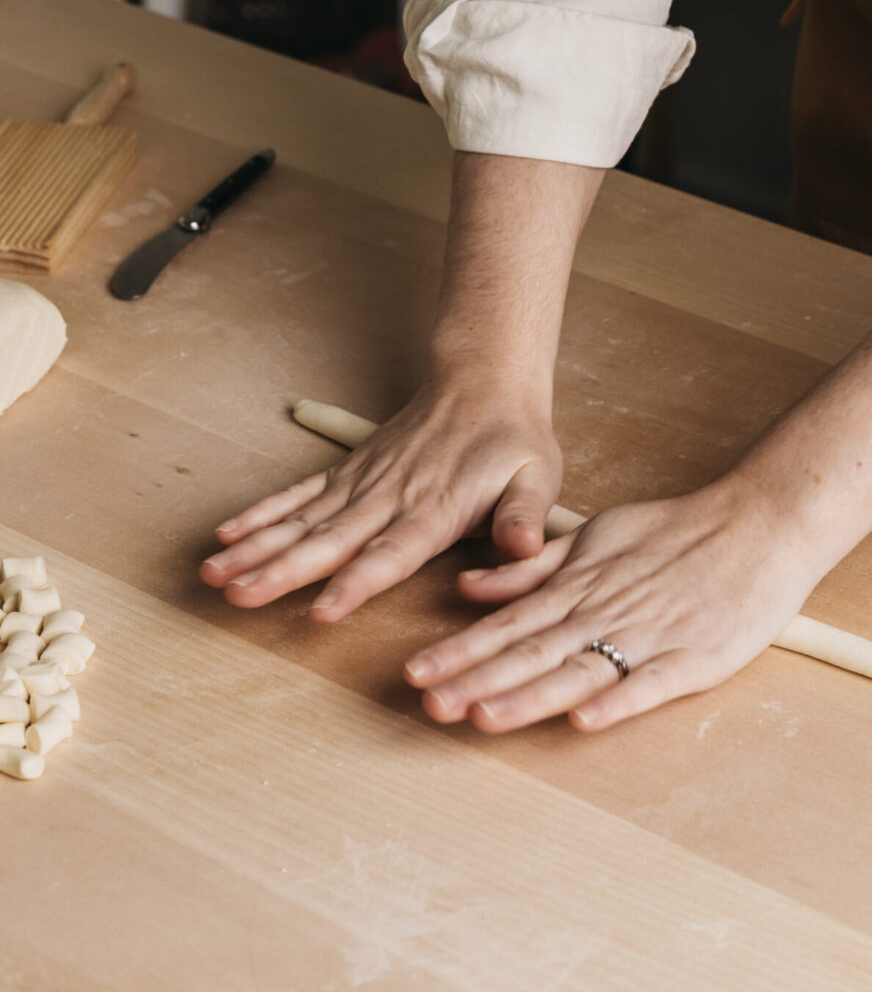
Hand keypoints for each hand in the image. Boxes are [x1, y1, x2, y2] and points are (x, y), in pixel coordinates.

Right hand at [199, 375, 560, 620]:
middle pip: (331, 539)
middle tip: (240, 597)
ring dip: (257, 547)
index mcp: (436, 507)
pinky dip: (261, 514)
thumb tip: (526, 546)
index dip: (357, 582)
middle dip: (282, 571)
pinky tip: (226, 537)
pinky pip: (298, 494)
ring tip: (214, 575)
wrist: (484, 381)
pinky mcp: (349, 471)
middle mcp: (391, 496)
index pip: (393, 552)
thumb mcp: (537, 476)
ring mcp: (363, 481)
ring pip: (303, 519)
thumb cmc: (513, 440)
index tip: (323, 609)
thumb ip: (525, 516)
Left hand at [402, 474, 821, 732]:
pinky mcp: (694, 656)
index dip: (463, 650)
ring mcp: (650, 635)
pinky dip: (619, 699)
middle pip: (534, 651)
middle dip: (479, 679)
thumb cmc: (676, 531)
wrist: (759, 524)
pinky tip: (586, 722)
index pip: (510, 624)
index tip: (417, 673)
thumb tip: (469, 585)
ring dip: (531, 696)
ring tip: (484, 717)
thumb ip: (535, 565)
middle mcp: (606, 611)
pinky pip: (651, 683)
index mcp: (581, 585)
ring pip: (580, 669)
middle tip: (430, 704)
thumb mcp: (597, 534)